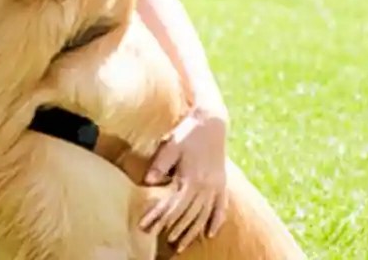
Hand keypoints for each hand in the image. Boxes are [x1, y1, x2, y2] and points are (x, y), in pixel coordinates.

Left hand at [139, 107, 229, 251]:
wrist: (212, 122)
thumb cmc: (187, 133)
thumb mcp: (171, 146)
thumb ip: (160, 165)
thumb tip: (148, 181)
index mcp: (191, 179)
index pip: (172, 206)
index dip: (158, 218)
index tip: (146, 227)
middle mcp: (206, 187)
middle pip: (188, 215)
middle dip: (174, 230)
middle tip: (162, 242)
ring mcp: (216, 187)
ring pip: (204, 216)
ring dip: (192, 231)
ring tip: (181, 245)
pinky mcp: (222, 184)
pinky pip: (221, 208)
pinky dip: (216, 222)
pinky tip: (210, 233)